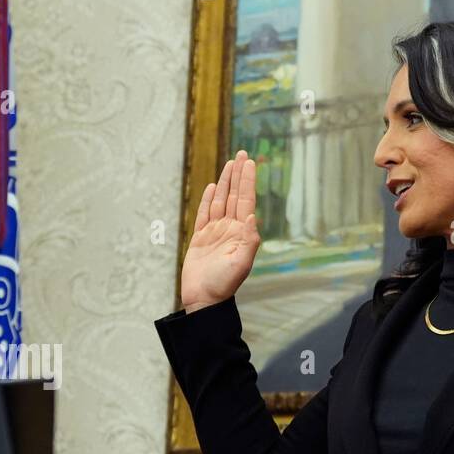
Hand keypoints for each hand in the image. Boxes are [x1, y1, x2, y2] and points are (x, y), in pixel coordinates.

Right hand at [179, 150, 259, 311]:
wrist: (204, 299)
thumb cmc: (224, 284)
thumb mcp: (241, 263)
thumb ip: (249, 240)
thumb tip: (253, 216)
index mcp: (241, 232)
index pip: (245, 200)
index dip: (247, 181)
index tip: (249, 163)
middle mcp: (230, 228)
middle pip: (234, 195)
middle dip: (238, 174)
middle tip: (242, 154)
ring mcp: (215, 232)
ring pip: (220, 200)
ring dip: (225, 182)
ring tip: (230, 164)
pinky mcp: (200, 238)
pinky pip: (203, 214)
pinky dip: (208, 199)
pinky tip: (212, 187)